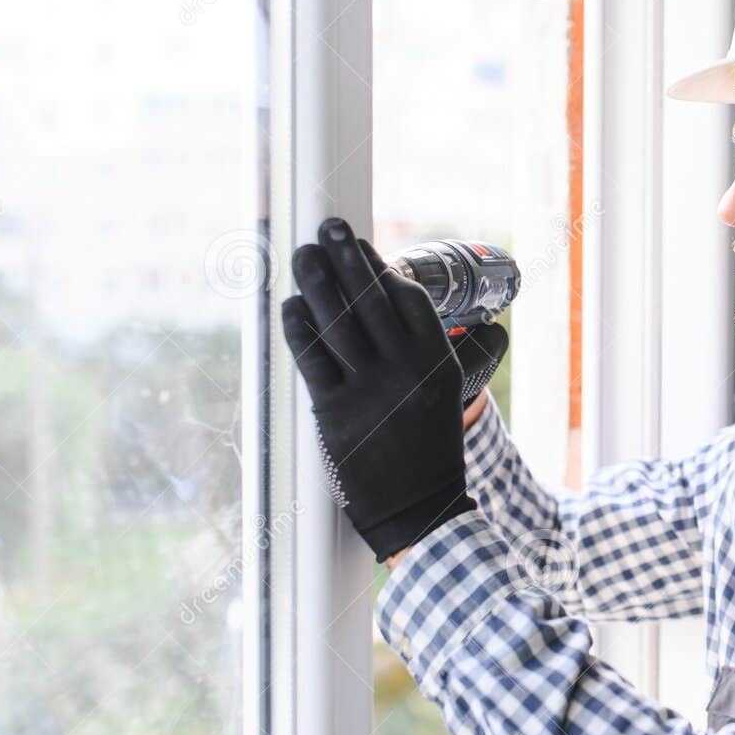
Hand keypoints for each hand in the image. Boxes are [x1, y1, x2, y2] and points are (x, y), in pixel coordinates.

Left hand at [281, 217, 494, 561]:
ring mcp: (370, 389)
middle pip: (369, 298)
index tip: (363, 247)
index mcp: (436, 362)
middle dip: (347, 255)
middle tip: (329, 227)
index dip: (381, 267)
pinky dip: (298, 325)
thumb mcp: (444, 393)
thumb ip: (425, 350)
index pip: (407, 298)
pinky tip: (291, 305)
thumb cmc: (428, 447)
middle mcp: (405, 370)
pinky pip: (311, 357)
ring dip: (316, 279)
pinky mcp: (336, 411)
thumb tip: (395, 304)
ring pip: (337, 320)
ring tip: (304, 254)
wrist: (418, 507)